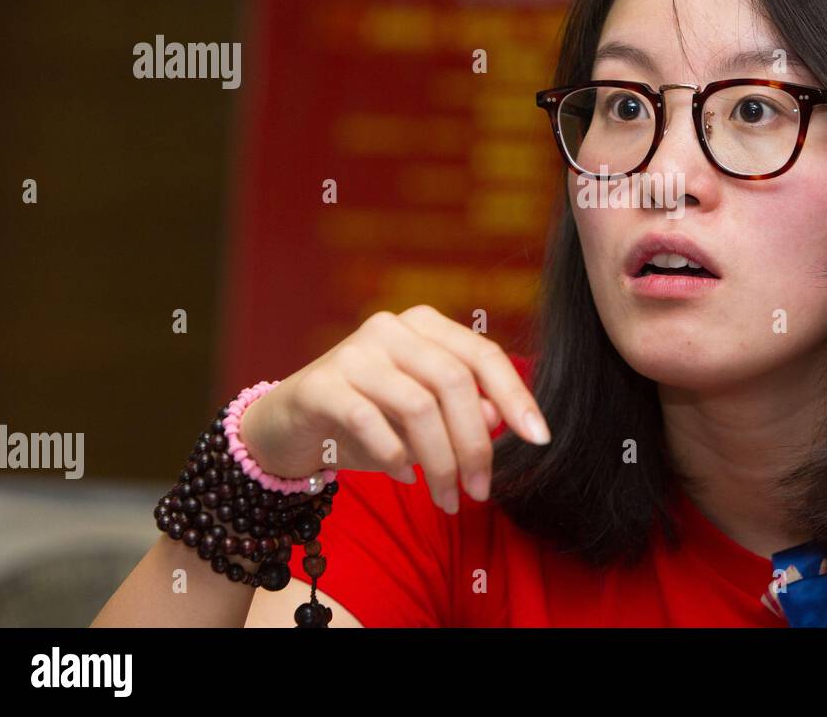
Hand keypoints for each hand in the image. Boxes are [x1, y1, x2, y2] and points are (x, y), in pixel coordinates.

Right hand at [238, 305, 549, 514]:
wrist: (287, 427)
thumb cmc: (368, 419)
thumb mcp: (422, 417)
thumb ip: (463, 411)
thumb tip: (500, 419)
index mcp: (424, 326)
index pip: (482, 355)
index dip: (515, 396)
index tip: (539, 440)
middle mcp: (390, 328)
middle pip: (454, 383)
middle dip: (475, 444)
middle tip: (479, 491)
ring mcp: (353, 352)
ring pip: (419, 406)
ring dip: (440, 462)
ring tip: (447, 499)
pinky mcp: (320, 384)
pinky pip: (371, 423)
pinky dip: (394, 457)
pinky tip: (402, 477)